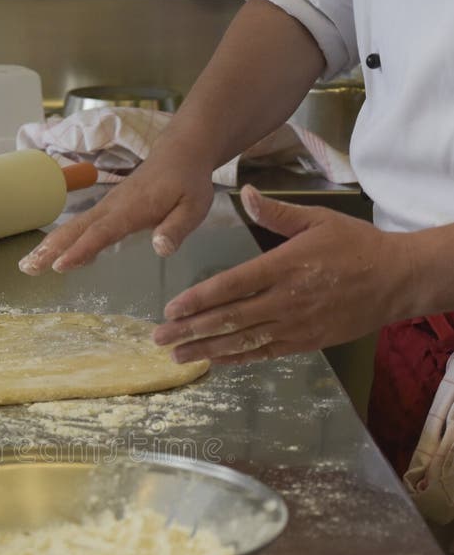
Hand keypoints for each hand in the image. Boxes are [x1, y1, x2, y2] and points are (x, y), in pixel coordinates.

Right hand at [18, 143, 215, 274]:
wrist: (181, 153)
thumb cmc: (189, 182)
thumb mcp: (194, 206)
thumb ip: (176, 228)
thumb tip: (160, 249)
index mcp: (133, 209)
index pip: (103, 232)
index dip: (82, 249)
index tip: (61, 265)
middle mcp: (113, 207)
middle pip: (77, 229)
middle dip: (51, 248)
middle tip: (28, 267)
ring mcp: (107, 206)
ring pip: (74, 227)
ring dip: (50, 245)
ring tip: (28, 265)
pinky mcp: (107, 208)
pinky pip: (81, 226)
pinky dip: (63, 240)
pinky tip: (51, 255)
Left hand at [153, 185, 414, 364]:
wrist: (395, 281)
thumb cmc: (355, 246)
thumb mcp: (318, 219)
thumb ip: (277, 213)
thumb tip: (245, 193)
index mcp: (284, 266)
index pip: (232, 286)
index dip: (198, 300)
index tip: (171, 309)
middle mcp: (285, 299)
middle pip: (229, 318)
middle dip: (190, 330)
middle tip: (160, 338)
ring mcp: (294, 325)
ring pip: (242, 341)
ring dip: (207, 349)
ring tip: (177, 356)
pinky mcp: (303, 342)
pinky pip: (263, 353)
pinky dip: (236, 358)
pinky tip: (213, 360)